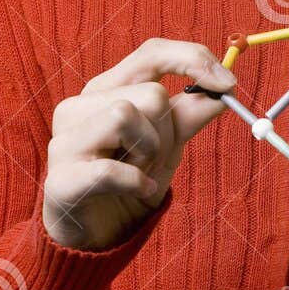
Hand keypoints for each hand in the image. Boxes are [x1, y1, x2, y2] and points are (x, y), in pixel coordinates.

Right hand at [43, 39, 234, 250]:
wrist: (98, 237)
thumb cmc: (129, 182)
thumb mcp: (167, 144)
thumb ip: (189, 115)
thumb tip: (222, 90)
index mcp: (106, 90)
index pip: (152, 52)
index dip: (194, 60)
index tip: (228, 83)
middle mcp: (79, 106)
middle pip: (150, 93)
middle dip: (169, 132)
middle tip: (156, 159)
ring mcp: (64, 141)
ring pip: (125, 116)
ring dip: (150, 154)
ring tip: (141, 174)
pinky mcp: (60, 179)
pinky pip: (110, 169)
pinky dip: (137, 183)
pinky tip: (136, 192)